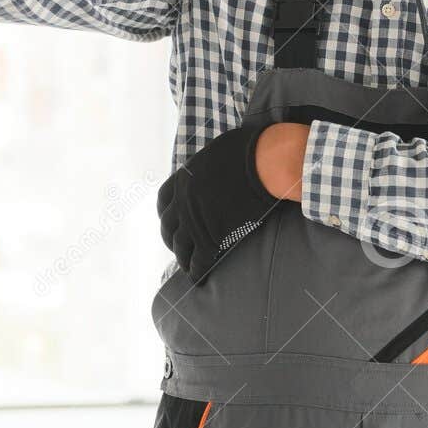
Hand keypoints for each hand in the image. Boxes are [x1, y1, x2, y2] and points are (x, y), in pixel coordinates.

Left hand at [156, 122, 277, 281]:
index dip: (166, 216)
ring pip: (181, 247)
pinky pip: (200, 260)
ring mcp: (196, 220)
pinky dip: (197, 271)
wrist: (263, 163)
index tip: (171, 223)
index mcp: (184, 178)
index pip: (164, 202)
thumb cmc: (249, 149)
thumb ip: (210, 163)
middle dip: (172, 240)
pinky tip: (199, 279)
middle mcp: (184, 201)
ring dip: (183, 259)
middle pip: (169, 227)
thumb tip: (218, 161)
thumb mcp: (218, 150)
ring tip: (188, 267)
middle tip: (180, 248)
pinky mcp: (213, 236)